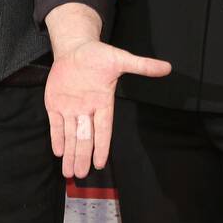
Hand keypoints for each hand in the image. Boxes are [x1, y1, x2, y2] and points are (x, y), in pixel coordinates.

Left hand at [45, 38, 169, 176]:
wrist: (76, 48)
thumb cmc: (100, 55)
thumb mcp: (121, 59)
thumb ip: (142, 66)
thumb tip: (167, 67)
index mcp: (103, 103)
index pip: (103, 129)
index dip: (101, 146)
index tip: (100, 163)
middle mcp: (87, 110)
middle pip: (85, 138)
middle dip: (82, 156)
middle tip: (81, 175)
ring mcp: (71, 108)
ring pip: (70, 135)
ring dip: (69, 153)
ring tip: (69, 172)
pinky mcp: (55, 104)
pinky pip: (56, 124)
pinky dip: (56, 137)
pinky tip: (58, 152)